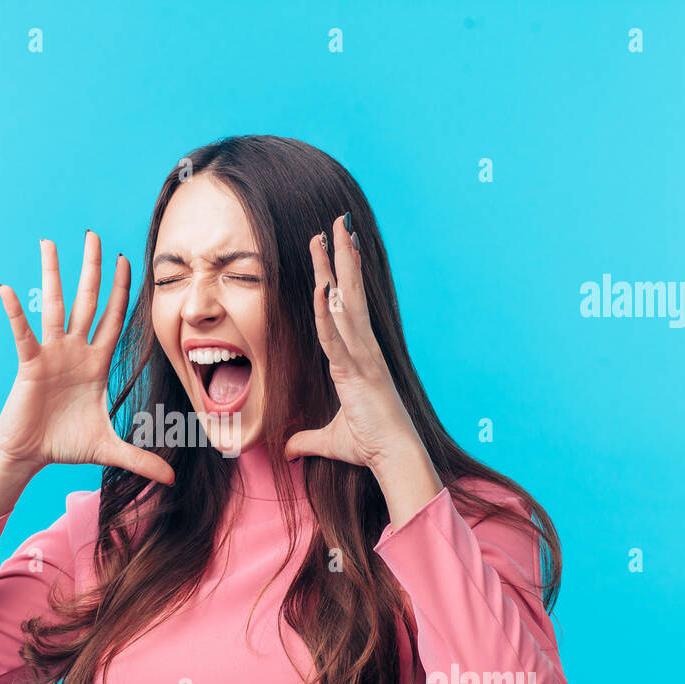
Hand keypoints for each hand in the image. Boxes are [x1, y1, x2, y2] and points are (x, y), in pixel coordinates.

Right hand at [0, 232, 174, 485]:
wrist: (31, 454)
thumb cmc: (65, 444)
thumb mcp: (110, 450)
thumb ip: (142, 460)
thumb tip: (173, 480)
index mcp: (96, 362)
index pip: (113, 319)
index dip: (121, 291)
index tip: (127, 260)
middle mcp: (75, 350)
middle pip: (86, 301)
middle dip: (91, 269)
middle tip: (94, 235)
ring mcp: (51, 353)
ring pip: (55, 306)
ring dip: (52, 275)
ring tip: (48, 242)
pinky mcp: (29, 363)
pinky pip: (23, 332)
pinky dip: (16, 312)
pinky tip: (7, 289)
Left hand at [284, 214, 426, 476]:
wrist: (395, 458)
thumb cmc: (370, 446)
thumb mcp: (330, 441)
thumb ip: (307, 439)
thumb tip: (290, 450)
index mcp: (356, 357)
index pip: (343, 309)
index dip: (337, 278)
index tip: (333, 250)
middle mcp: (362, 349)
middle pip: (348, 294)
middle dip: (341, 258)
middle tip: (337, 223)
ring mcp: (363, 357)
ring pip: (347, 304)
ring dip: (339, 268)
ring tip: (335, 234)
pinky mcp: (359, 371)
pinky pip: (338, 337)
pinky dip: (329, 313)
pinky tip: (322, 287)